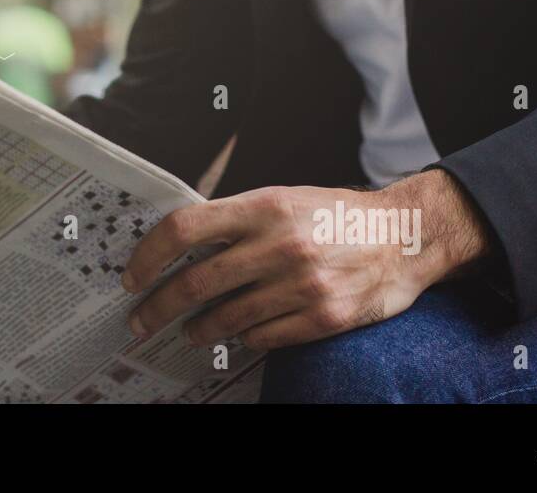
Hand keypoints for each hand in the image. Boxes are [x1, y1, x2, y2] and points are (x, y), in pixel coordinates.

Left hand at [122, 169, 489, 349]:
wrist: (404, 237)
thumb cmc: (335, 215)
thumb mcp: (283, 198)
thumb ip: (235, 218)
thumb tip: (179, 241)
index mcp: (264, 207)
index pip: (186, 229)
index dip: (150, 254)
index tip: (133, 275)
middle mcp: (280, 245)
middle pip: (197, 281)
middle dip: (159, 306)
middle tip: (141, 320)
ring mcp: (302, 284)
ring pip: (226, 317)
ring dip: (197, 329)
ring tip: (187, 332)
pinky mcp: (323, 317)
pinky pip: (263, 336)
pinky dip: (241, 338)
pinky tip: (235, 335)